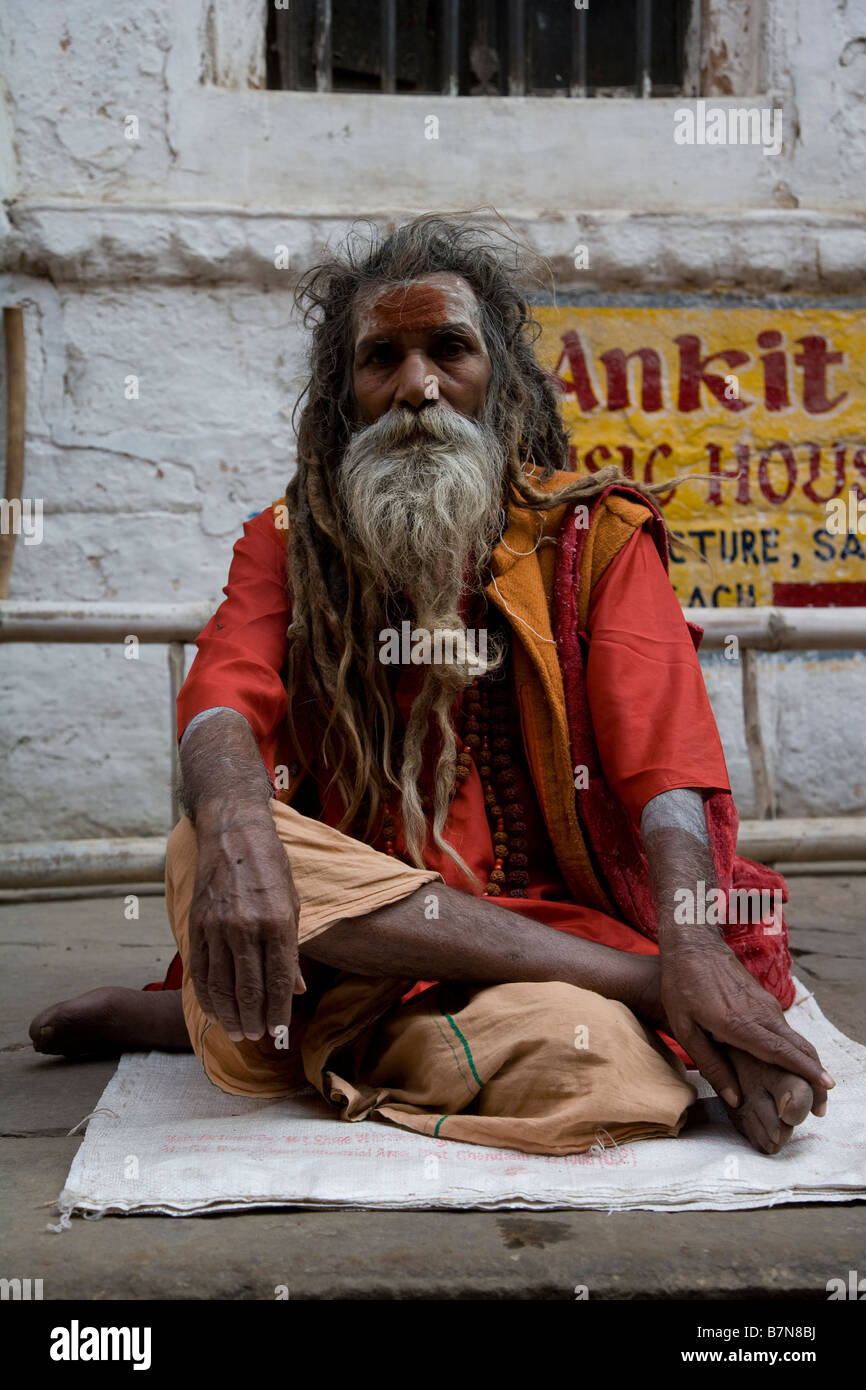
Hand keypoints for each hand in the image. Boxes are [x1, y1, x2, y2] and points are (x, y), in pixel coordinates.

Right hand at [188, 802, 304, 1043]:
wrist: (233, 834)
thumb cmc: (270, 868)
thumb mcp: (293, 905)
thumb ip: (292, 951)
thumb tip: (298, 991)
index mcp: (277, 923)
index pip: (278, 981)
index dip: (279, 1012)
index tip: (279, 1033)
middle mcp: (246, 927)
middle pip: (248, 989)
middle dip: (254, 1019)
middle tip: (257, 1037)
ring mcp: (217, 927)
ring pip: (221, 986)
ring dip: (230, 1015)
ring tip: (238, 1031)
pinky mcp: (196, 925)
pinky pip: (200, 971)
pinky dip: (206, 996)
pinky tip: (215, 1011)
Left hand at [659, 931, 833, 1112]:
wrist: (693, 946)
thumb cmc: (682, 987)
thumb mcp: (685, 1029)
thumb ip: (711, 1065)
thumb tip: (736, 1100)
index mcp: (739, 1024)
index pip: (781, 1051)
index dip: (805, 1070)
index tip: (826, 1085)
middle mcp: (760, 1013)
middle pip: (798, 1046)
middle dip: (814, 1074)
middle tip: (822, 1104)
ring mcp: (765, 1004)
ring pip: (793, 1037)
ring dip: (805, 1061)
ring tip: (810, 1090)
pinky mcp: (764, 999)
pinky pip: (784, 1027)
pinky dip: (793, 1047)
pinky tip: (790, 1063)